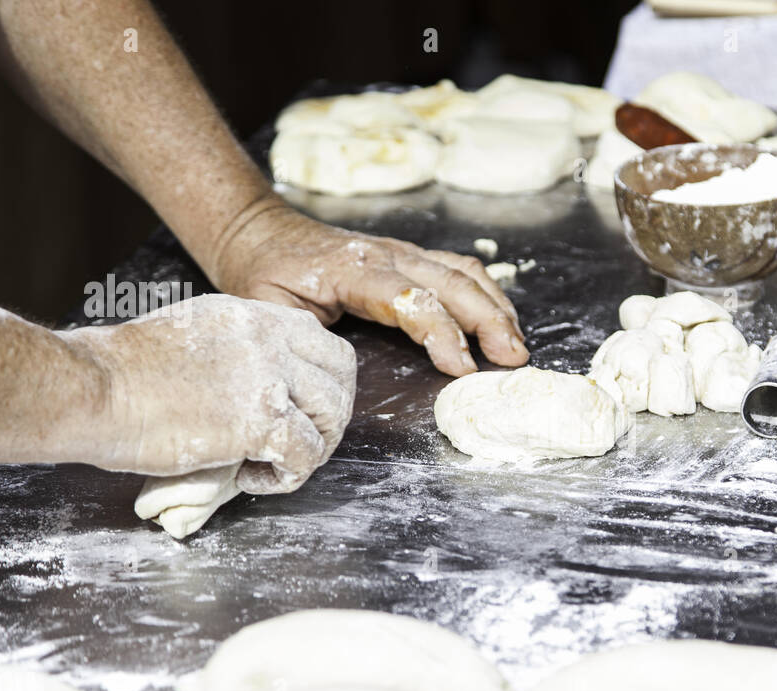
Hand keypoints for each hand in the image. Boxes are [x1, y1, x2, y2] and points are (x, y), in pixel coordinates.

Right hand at [62, 294, 355, 492]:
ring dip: (309, 449)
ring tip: (266, 464)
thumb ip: (234, 353)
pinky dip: (284, 477)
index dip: (323, 383)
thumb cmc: (118, 374)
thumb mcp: (191, 337)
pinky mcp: (262, 419)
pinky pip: (305, 456)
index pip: (322, 342)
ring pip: (331, 418)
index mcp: (251, 315)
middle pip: (342, 377)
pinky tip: (246, 478)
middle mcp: (268, 338)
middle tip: (294, 444)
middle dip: (328, 417)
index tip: (300, 410)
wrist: (89, 389)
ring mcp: (269, 376)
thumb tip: (259, 390)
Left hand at [211, 200, 528, 375]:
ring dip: (495, 308)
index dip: (440, 332)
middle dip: (487, 321)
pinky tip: (503, 318)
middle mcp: (385, 255)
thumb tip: (329, 372)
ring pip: (462, 273)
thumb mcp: (265, 310)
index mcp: (351, 269)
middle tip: (513, 358)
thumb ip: (297, 337)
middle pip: (450, 282)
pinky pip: (459, 269)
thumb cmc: (262, 276)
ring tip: (517, 344)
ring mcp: (402, 252)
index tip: (461, 367)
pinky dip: (487, 294)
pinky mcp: (410, 257)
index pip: (408, 298)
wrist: (258, 233)